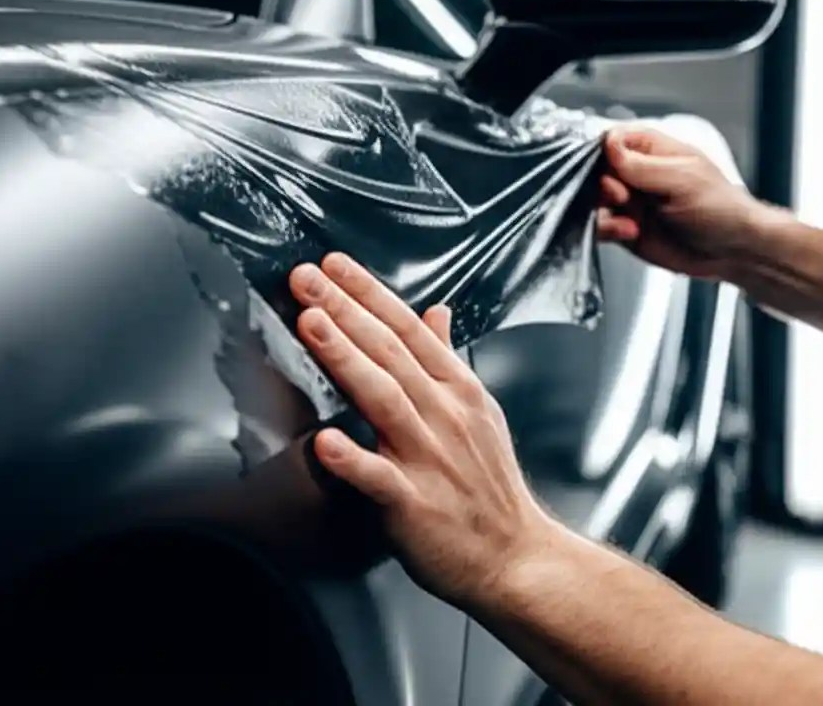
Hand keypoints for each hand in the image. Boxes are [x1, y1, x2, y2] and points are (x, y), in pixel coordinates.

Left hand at [289, 254, 560, 608]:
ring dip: (345, 358)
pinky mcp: (414, 504)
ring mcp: (430, 458)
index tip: (334, 265)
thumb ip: (449, 359)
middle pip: (390, 351)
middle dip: (345, 309)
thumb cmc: (490, 489)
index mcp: (458, 391)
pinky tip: (323, 441)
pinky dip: (352, 458)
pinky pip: (378, 477)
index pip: (408, 329)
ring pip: (383, 397)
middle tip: (305, 277)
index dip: (369, 293)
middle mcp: (444, 416)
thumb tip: (436, 312)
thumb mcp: (480, 411)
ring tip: (311, 324)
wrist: (517, 558)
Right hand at [599, 126, 774, 278]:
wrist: (730, 252)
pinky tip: (630, 232)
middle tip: (622, 197)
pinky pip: (599, 226)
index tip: (610, 168)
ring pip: (592, 200)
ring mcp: (628, 202)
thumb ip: (642, 164)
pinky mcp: (623, 228)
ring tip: (630, 222)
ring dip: (604, 212)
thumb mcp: (682, 180)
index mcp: (652, 150)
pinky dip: (607, 230)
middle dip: (602, 186)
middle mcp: (636, 174)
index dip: (603, 154)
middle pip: (595, 171)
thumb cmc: (719, 209)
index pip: (612, 140)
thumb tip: (609, 142)